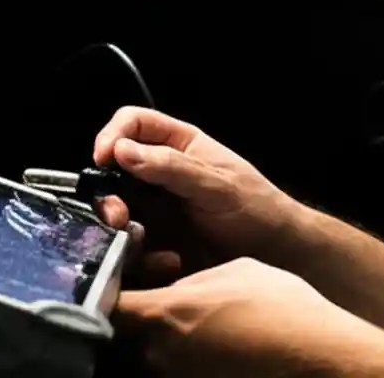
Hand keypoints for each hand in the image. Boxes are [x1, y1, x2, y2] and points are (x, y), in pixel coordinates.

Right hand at [92, 107, 305, 283]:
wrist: (277, 256)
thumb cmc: (257, 209)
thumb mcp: (218, 186)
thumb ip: (172, 167)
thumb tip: (123, 150)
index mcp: (180, 144)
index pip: (133, 123)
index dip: (113, 134)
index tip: (105, 157)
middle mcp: (161, 172)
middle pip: (115, 168)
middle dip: (109, 189)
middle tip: (117, 213)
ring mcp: (157, 207)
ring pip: (117, 206)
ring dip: (118, 222)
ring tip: (133, 237)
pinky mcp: (156, 239)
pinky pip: (130, 240)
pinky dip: (136, 250)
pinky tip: (162, 261)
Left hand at [115, 257, 372, 377]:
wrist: (319, 357)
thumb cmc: (282, 309)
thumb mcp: (236, 270)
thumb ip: (192, 278)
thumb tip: (175, 284)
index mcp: (164, 314)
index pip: (106, 305)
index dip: (107, 291)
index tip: (117, 279)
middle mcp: (160, 354)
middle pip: (125, 334)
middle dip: (140, 317)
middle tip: (168, 297)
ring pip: (153, 354)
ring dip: (168, 337)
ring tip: (203, 322)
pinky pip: (179, 369)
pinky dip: (189, 356)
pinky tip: (217, 343)